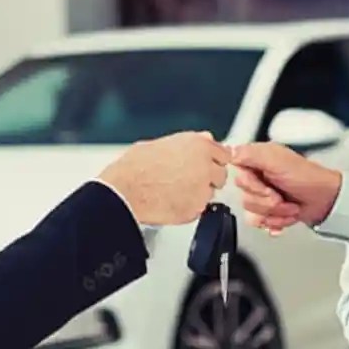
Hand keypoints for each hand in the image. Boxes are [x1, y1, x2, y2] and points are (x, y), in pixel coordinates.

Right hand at [97, 131, 230, 224]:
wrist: (124, 191)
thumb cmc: (136, 166)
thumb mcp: (162, 143)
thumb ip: (189, 142)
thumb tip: (202, 139)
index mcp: (199, 145)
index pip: (224, 154)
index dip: (213, 160)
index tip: (209, 164)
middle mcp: (205, 166)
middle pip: (221, 175)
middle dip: (208, 178)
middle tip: (187, 180)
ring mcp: (202, 189)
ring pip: (210, 194)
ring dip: (198, 194)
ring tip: (174, 191)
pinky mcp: (195, 209)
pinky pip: (198, 210)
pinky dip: (188, 208)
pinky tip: (171, 201)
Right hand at [229, 142, 340, 226]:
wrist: (326, 201)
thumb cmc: (308, 178)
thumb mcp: (278, 160)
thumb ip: (251, 154)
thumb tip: (230, 152)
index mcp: (257, 160)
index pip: (237, 175)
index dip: (251, 185)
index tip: (265, 184)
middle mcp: (258, 176)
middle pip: (245, 197)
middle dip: (267, 201)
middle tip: (281, 195)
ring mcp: (263, 195)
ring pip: (252, 212)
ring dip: (275, 212)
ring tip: (288, 204)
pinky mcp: (269, 210)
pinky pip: (259, 222)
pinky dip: (276, 222)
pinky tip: (286, 215)